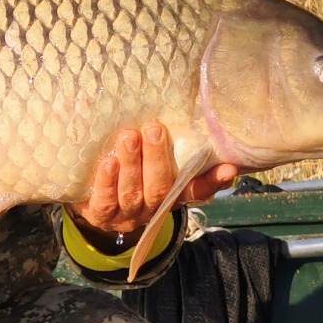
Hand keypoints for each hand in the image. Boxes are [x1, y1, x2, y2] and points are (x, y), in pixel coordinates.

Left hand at [66, 123, 238, 240]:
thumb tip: (182, 106)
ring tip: (129, 138)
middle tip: (154, 129)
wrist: (93, 200)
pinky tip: (108, 162)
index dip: (213, 181)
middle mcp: (153, 208)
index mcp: (172, 194)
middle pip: (161, 188)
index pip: (197, 190)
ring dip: (132, 165)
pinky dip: (107, 182)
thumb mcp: (149, 160)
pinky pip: (105, 202)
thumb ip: (168, 144)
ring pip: (133, 193)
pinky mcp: (101, 216)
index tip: (229, 168)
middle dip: (157, 159)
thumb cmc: (129, 170)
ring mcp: (127, 214)